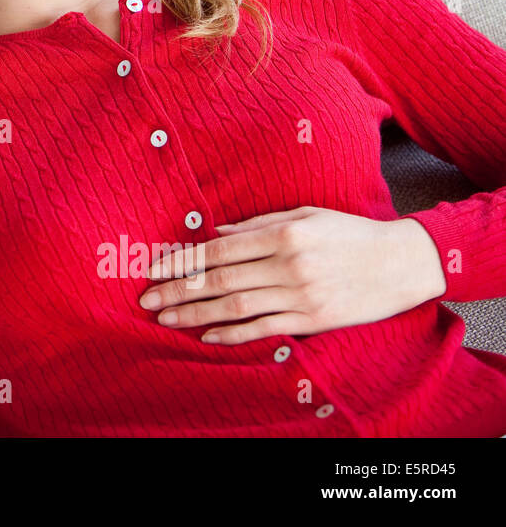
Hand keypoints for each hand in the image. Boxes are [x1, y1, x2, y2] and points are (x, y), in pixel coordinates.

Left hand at [137, 206, 446, 343]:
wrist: (403, 262)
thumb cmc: (350, 232)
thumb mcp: (305, 215)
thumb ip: (258, 223)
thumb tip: (215, 231)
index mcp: (283, 234)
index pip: (219, 250)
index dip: (183, 261)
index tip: (155, 268)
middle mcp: (288, 266)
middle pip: (220, 280)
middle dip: (178, 290)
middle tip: (146, 299)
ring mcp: (301, 296)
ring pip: (236, 308)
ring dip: (196, 314)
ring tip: (165, 319)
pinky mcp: (313, 320)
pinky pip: (265, 329)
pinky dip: (233, 334)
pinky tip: (206, 336)